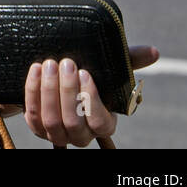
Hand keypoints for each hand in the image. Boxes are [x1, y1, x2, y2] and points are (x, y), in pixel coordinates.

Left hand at [19, 44, 158, 146]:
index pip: (99, 121)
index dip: (90, 99)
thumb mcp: (109, 67)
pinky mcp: (37, 128)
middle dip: (67, 91)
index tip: (85, 73)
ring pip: (52, 121)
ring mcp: (58, 134)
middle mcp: (82, 134)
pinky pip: (33, 115)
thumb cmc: (89, 73)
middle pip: (73, 122)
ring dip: (49, 91)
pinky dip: (32, 92)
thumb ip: (130, 60)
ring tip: (48, 64)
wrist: (56, 75)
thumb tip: (153, 52)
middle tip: (65, 62)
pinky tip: (35, 70)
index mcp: (104, 123)